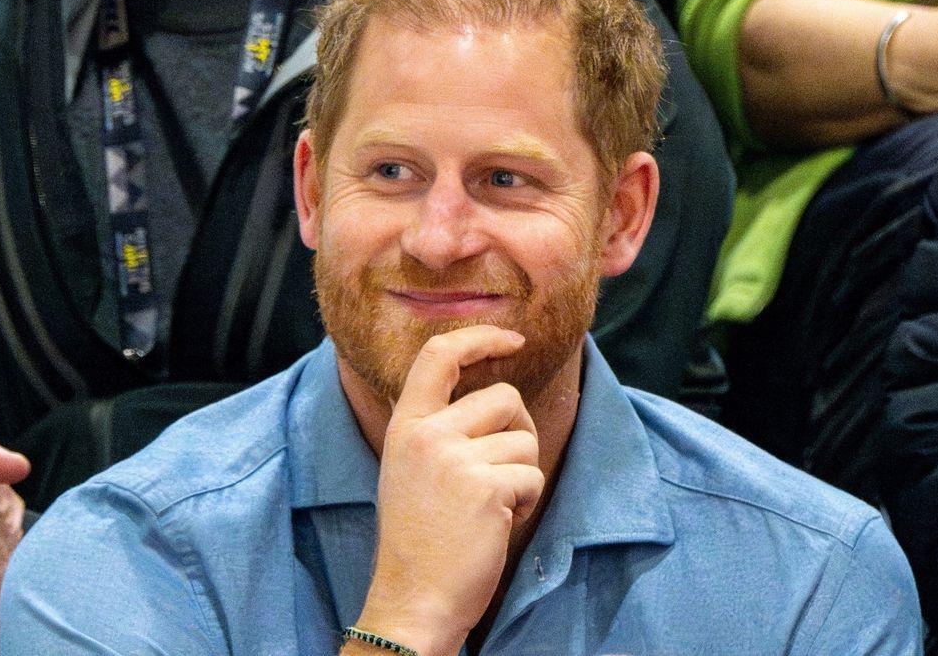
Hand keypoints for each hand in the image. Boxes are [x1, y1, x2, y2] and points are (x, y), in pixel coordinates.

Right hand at [351, 326, 543, 655]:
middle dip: (519, 433)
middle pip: (505, 397)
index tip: (512, 338)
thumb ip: (434, 427)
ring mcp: (455, 459)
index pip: (439, 355)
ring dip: (521, 473)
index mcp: (405, 426)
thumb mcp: (407, 467)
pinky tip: (498, 523)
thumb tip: (481, 389)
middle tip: (499, 472)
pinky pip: (532, 476)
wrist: (413, 599)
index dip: (480, 337)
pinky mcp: (485, 487)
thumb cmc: (418, 538)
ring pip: (524, 440)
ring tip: (490, 505)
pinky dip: (526, 501)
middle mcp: (427, 434)